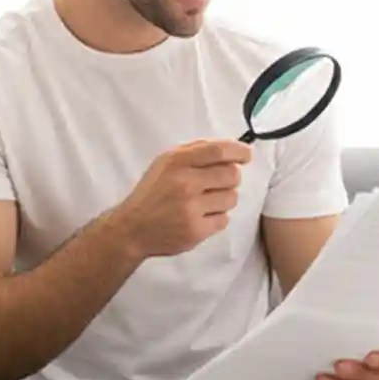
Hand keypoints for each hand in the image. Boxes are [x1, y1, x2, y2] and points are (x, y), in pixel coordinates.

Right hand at [106, 139, 252, 258]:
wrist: (132, 228)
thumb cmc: (152, 193)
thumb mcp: (165, 163)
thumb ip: (194, 152)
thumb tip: (229, 149)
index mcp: (176, 162)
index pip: (218, 150)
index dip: (238, 151)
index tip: (246, 155)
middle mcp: (185, 184)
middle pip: (231, 174)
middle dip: (231, 178)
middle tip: (219, 183)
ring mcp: (191, 209)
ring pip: (232, 198)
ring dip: (224, 199)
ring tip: (206, 202)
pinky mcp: (196, 231)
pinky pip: (224, 219)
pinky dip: (216, 218)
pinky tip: (200, 217)